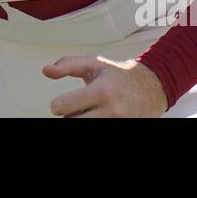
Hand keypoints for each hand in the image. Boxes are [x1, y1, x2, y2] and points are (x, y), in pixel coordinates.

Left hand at [43, 56, 167, 117]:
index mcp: (101, 91)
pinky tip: (95, 117)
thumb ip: (67, 64)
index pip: (63, 107)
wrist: (151, 87)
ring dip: (81, 121)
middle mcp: (111, 111)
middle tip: (73, 110)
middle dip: (68, 118)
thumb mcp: (93, 64)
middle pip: (73, 123)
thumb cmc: (118, 76)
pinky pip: (99, 133)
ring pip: (84, 129)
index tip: (61, 103)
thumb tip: (46, 71)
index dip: (57, 105)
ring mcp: (117, 123)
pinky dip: (92, 125)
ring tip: (86, 113)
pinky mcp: (122, 128)